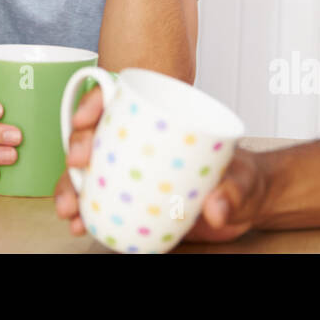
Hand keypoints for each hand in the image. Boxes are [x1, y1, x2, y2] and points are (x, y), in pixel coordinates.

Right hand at [56, 90, 264, 244]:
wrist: (250, 204)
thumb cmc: (246, 178)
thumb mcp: (244, 181)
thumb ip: (233, 193)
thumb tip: (215, 209)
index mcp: (164, 121)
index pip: (120, 100)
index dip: (94, 103)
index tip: (83, 119)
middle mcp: (143, 140)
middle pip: (97, 134)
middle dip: (76, 150)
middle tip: (75, 170)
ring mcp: (136, 167)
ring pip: (92, 168)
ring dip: (72, 184)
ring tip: (69, 208)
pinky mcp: (135, 194)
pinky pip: (101, 196)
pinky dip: (85, 206)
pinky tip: (78, 220)